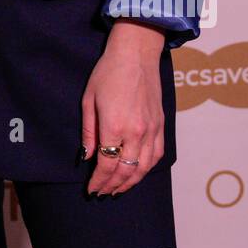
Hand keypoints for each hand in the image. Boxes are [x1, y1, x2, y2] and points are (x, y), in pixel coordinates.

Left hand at [81, 20, 165, 194]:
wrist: (136, 54)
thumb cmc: (108, 73)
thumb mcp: (89, 100)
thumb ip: (88, 132)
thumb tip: (86, 157)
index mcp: (115, 126)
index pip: (106, 164)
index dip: (98, 180)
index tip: (91, 189)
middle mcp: (136, 132)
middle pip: (125, 170)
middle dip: (112, 186)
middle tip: (102, 193)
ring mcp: (152, 129)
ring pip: (144, 167)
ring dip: (131, 182)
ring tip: (118, 189)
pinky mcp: (161, 124)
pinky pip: (157, 155)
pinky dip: (147, 168)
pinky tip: (138, 172)